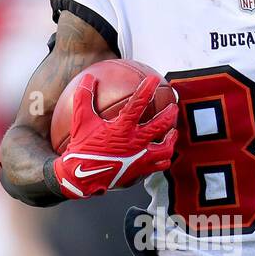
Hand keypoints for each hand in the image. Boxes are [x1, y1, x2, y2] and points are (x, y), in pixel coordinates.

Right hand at [54, 72, 177, 197]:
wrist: (81, 178)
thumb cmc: (82, 148)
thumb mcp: (81, 121)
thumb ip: (84, 97)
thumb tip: (87, 77)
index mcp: (122, 129)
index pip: (138, 104)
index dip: (146, 90)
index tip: (153, 79)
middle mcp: (135, 143)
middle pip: (160, 126)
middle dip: (170, 114)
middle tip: (173, 107)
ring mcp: (140, 158)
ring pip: (165, 148)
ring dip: (171, 139)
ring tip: (173, 132)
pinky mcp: (140, 171)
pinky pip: (160, 165)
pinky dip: (164, 159)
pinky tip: (163, 154)